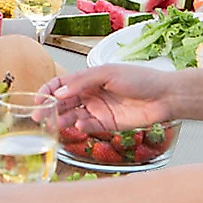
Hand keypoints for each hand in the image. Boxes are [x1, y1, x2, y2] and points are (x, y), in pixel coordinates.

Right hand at [41, 66, 178, 132]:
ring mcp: (98, 110)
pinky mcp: (107, 124)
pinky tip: (81, 126)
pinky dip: (82, 128)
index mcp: (88, 78)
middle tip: (38, 117)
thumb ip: (82, 82)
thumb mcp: (107, 73)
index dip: (47, 91)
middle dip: (49, 109)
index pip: (61, 84)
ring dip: (62, 120)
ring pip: (72, 116)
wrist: (165, 96)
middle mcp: (90, 94)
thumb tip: (59, 93)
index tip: (37, 99)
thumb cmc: (140, 78)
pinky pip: (89, 127)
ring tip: (54, 125)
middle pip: (63, 102)